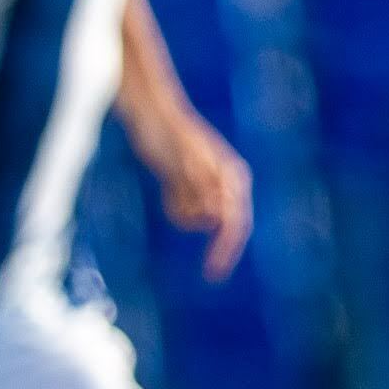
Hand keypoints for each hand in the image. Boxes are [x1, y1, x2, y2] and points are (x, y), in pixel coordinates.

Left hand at [134, 106, 254, 280]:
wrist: (151, 115)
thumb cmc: (172, 135)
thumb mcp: (187, 163)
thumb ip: (204, 189)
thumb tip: (218, 217)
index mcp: (234, 177)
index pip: (237, 222)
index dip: (229, 249)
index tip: (216, 271)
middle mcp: (224, 182)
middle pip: (225, 226)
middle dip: (218, 247)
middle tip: (211, 274)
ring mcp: (205, 184)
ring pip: (198, 219)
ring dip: (185, 211)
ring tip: (172, 185)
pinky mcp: (186, 184)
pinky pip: (183, 210)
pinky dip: (174, 204)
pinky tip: (167, 184)